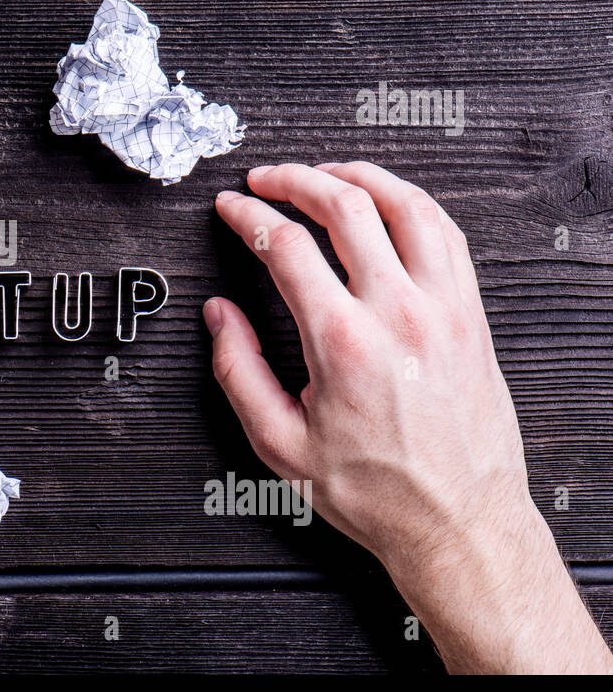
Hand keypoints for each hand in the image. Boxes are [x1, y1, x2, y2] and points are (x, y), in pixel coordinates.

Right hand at [206, 161, 611, 672]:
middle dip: (294, 178)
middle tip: (266, 178)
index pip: (285, 245)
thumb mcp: (280, 444)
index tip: (231, 208)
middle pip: (344, 205)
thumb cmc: (378, 491)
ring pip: (405, 204)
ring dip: (359, 175)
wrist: (458, 520)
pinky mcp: (472, 315)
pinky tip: (389, 203)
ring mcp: (444, 308)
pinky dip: (412, 203)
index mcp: (343, 342)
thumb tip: (220, 318)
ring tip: (326, 171)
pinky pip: (447, 233)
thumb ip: (238, 372)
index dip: (247, 215)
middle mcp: (399, 314)